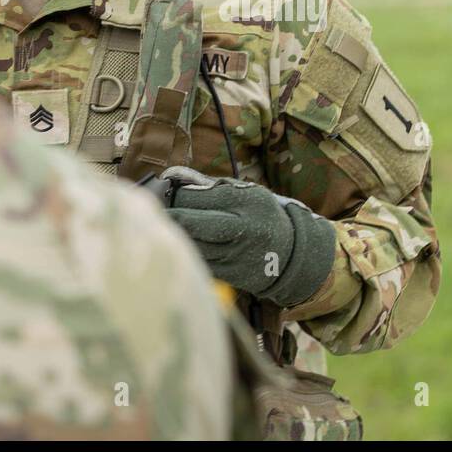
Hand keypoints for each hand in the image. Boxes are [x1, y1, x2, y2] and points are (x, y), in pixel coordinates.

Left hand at [158, 166, 337, 307]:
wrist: (291, 253)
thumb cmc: (261, 216)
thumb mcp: (246, 192)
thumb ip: (210, 185)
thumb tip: (171, 176)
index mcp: (246, 200)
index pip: (200, 196)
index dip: (177, 196)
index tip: (164, 195)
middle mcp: (242, 227)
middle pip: (192, 223)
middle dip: (172, 218)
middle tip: (160, 214)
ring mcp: (235, 254)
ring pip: (192, 246)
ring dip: (176, 238)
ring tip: (169, 230)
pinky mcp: (230, 275)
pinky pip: (199, 263)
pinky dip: (188, 255)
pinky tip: (185, 248)